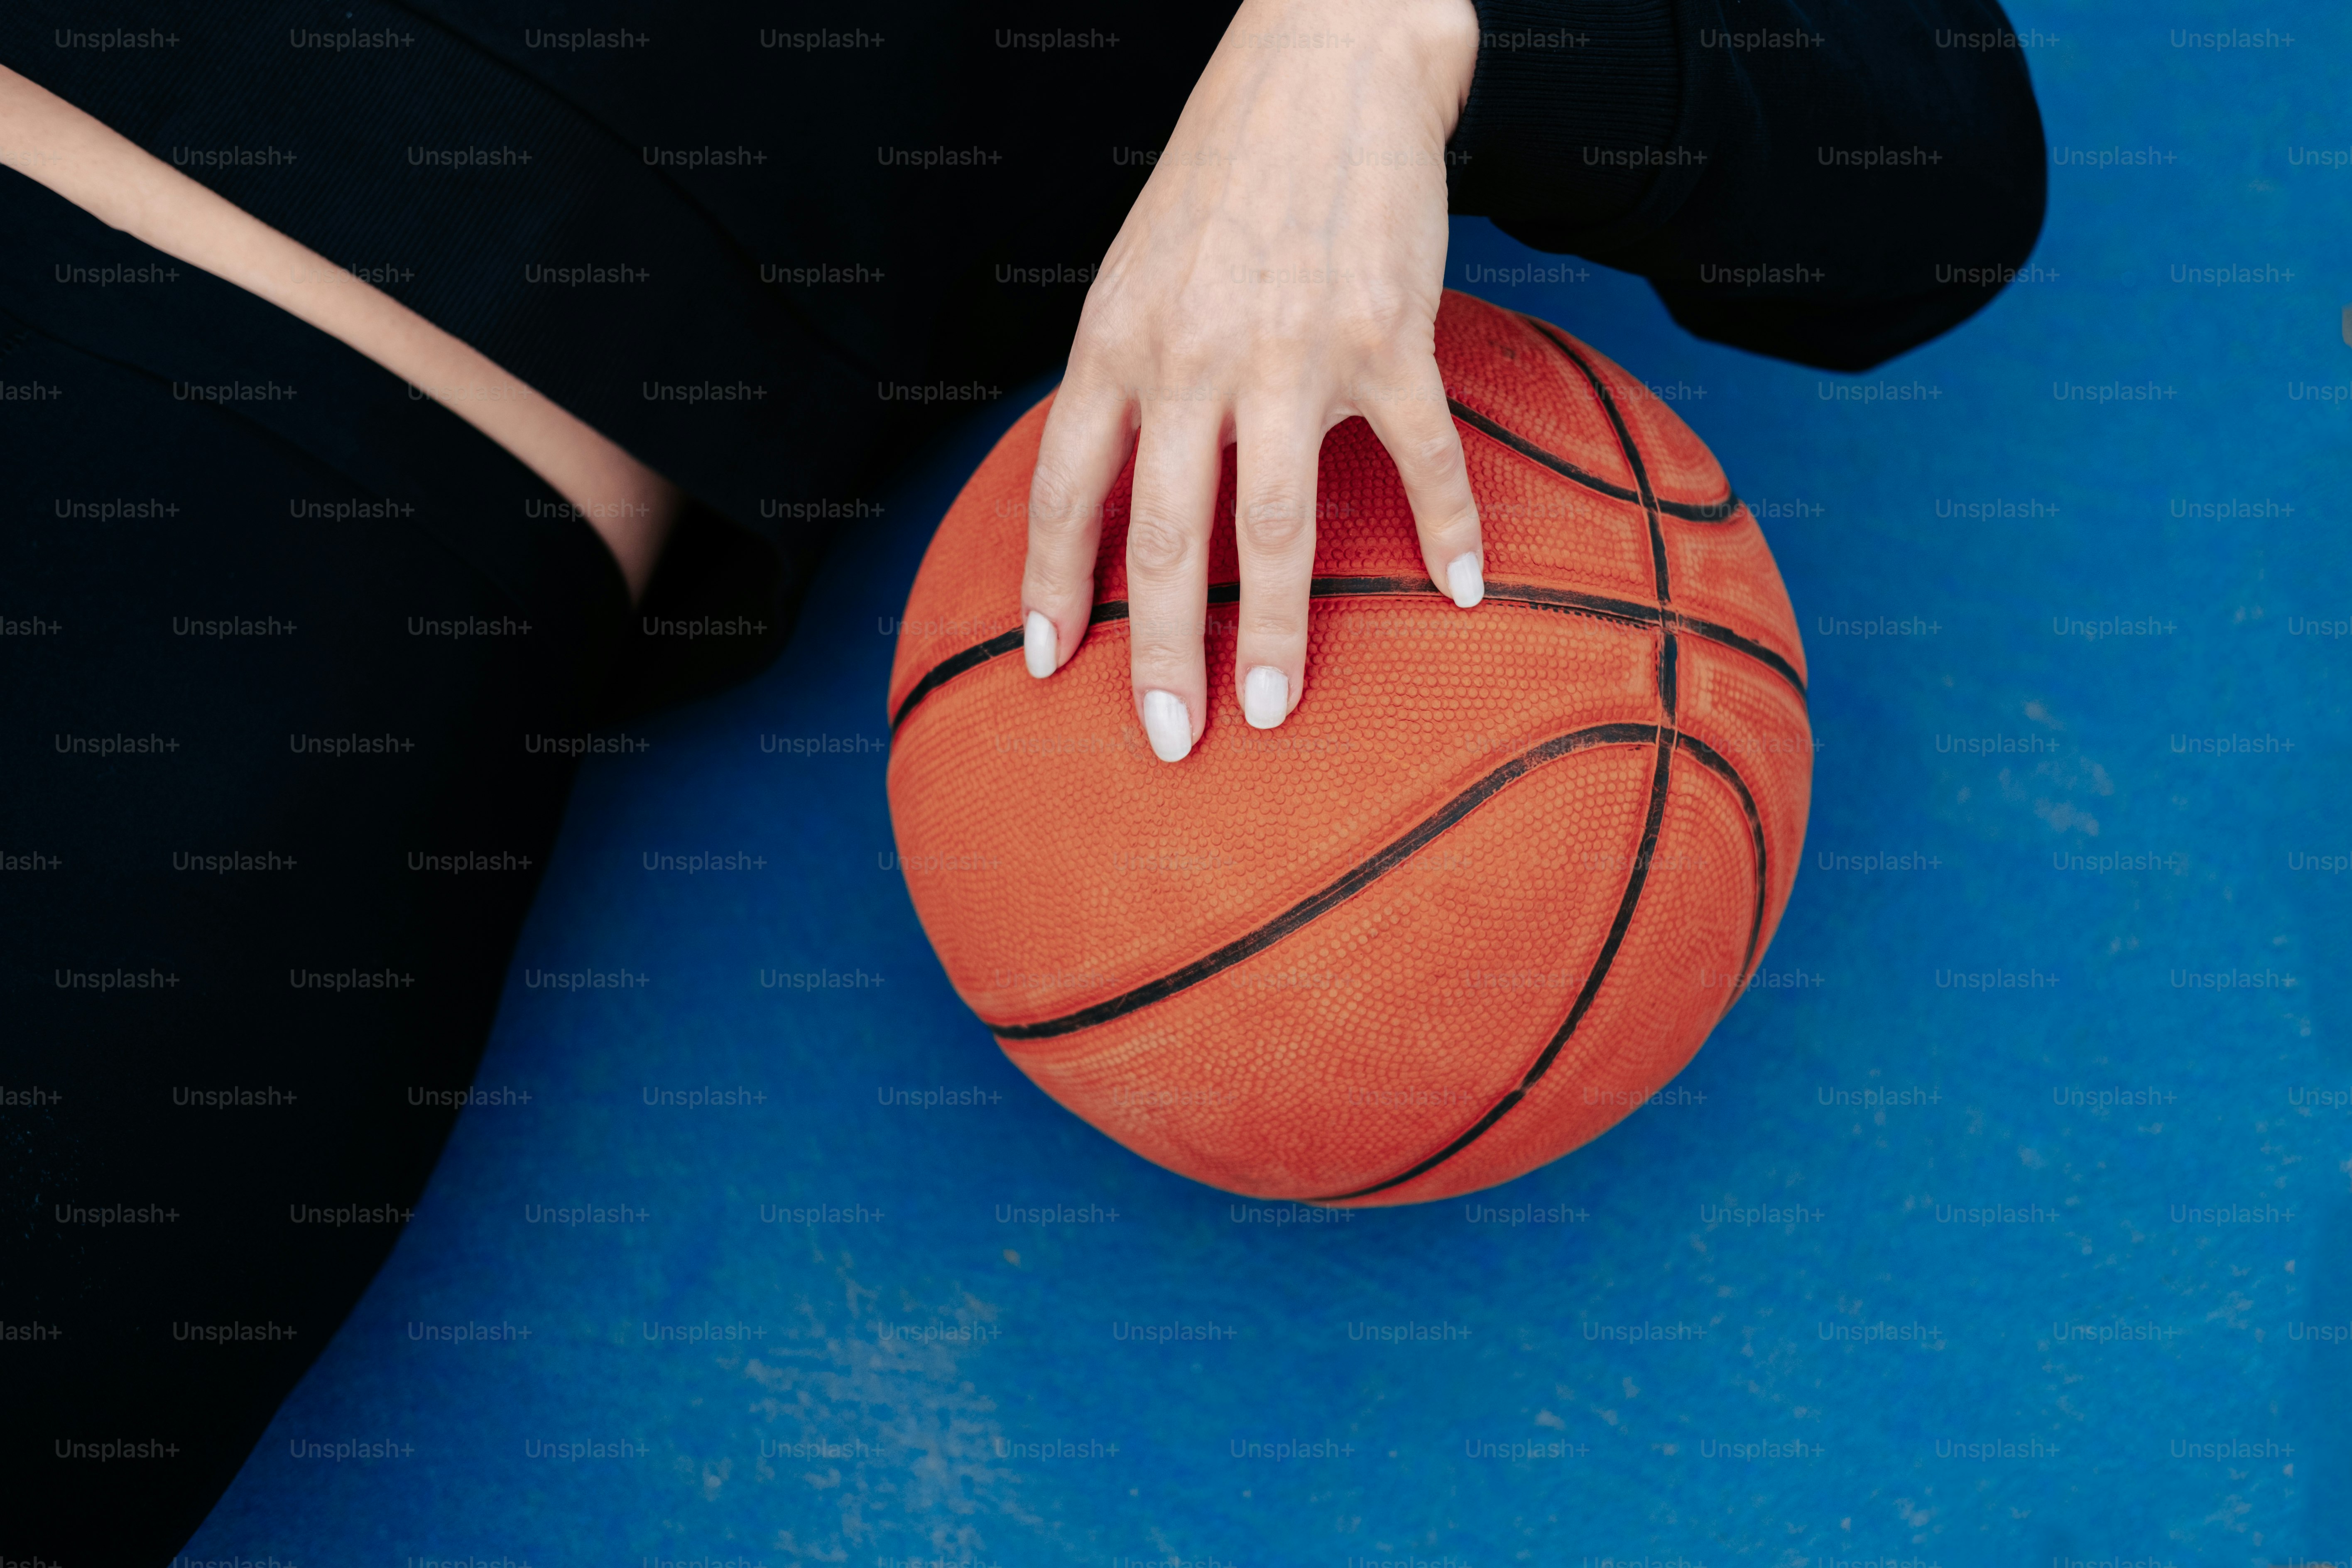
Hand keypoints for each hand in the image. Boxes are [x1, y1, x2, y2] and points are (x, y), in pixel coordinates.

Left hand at [1017, 0, 1483, 761]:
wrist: (1324, 62)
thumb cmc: (1221, 181)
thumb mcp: (1132, 276)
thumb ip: (1119, 386)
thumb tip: (1100, 502)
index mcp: (1116, 341)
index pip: (1063, 492)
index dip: (1052, 589)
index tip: (1052, 668)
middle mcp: (1194, 354)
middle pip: (1166, 537)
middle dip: (1162, 653)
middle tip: (1168, 740)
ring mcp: (1294, 349)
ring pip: (1279, 523)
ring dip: (1277, 631)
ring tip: (1274, 711)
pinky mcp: (1389, 335)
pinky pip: (1422, 457)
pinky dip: (1449, 530)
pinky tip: (1461, 593)